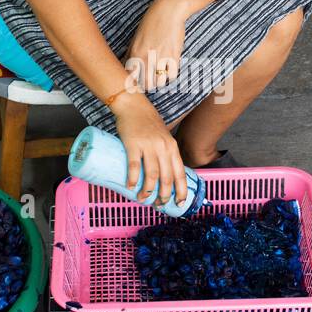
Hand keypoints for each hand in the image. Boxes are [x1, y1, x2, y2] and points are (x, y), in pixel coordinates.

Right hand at [110, 92, 187, 208]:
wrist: (134, 106)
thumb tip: (164, 177)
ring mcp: (148, 146)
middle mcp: (163, 148)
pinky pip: (134, 165)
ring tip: (142, 199)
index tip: (179, 204)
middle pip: (166, 178)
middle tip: (158, 205)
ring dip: (148, 191)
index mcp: (172, 148)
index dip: (181, 191)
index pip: (180, 174)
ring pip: (152, 174)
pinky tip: (131, 187)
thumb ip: (166, 154)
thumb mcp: (164, 138)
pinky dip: (133, 179)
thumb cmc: (149, 124)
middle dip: (164, 195)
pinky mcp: (133, 144)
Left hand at [126, 0, 186, 92]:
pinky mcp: (174, 57)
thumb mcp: (136, 38)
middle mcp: (146, 58)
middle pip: (146, 84)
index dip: (134, 84)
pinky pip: (172, 76)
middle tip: (150, 81)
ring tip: (160, 75)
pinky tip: (169, 69)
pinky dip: (170, 76)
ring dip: (160, 81)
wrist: (168, 11)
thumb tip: (127, 67)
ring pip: (159, 83)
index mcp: (134, 54)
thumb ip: (131, 54)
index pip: (131, 78)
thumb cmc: (151, 23)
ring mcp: (160, 58)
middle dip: (148, 85)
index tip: (138, 84)